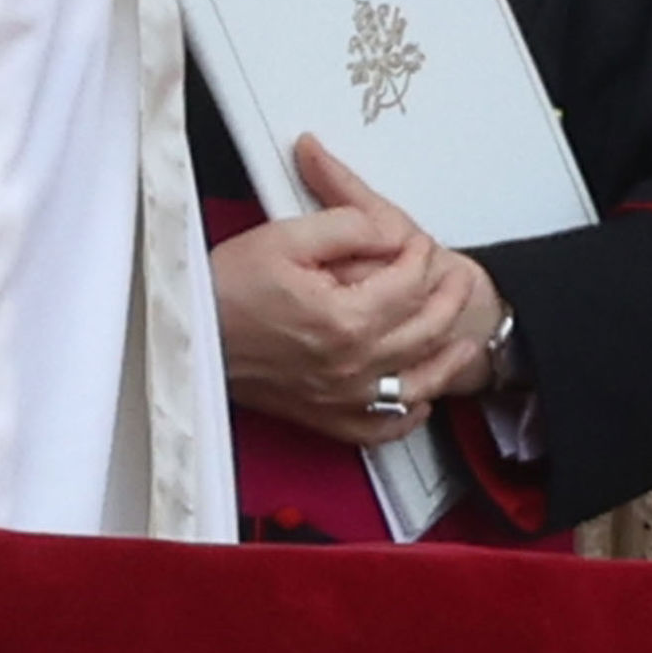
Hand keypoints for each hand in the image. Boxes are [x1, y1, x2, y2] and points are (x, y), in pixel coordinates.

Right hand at [209, 136, 506, 446]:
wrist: (188, 333)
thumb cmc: (227, 289)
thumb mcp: (286, 234)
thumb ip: (348, 225)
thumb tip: (390, 230)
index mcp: (347, 319)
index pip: (409, 281)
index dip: (419, 253)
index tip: (414, 240)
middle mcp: (351, 365)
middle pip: (424, 331)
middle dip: (449, 298)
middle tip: (458, 278)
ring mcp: (341, 397)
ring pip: (416, 385)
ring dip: (447, 361)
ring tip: (464, 340)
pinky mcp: (325, 416)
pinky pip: (382, 427)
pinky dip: (408, 415)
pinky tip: (419, 398)